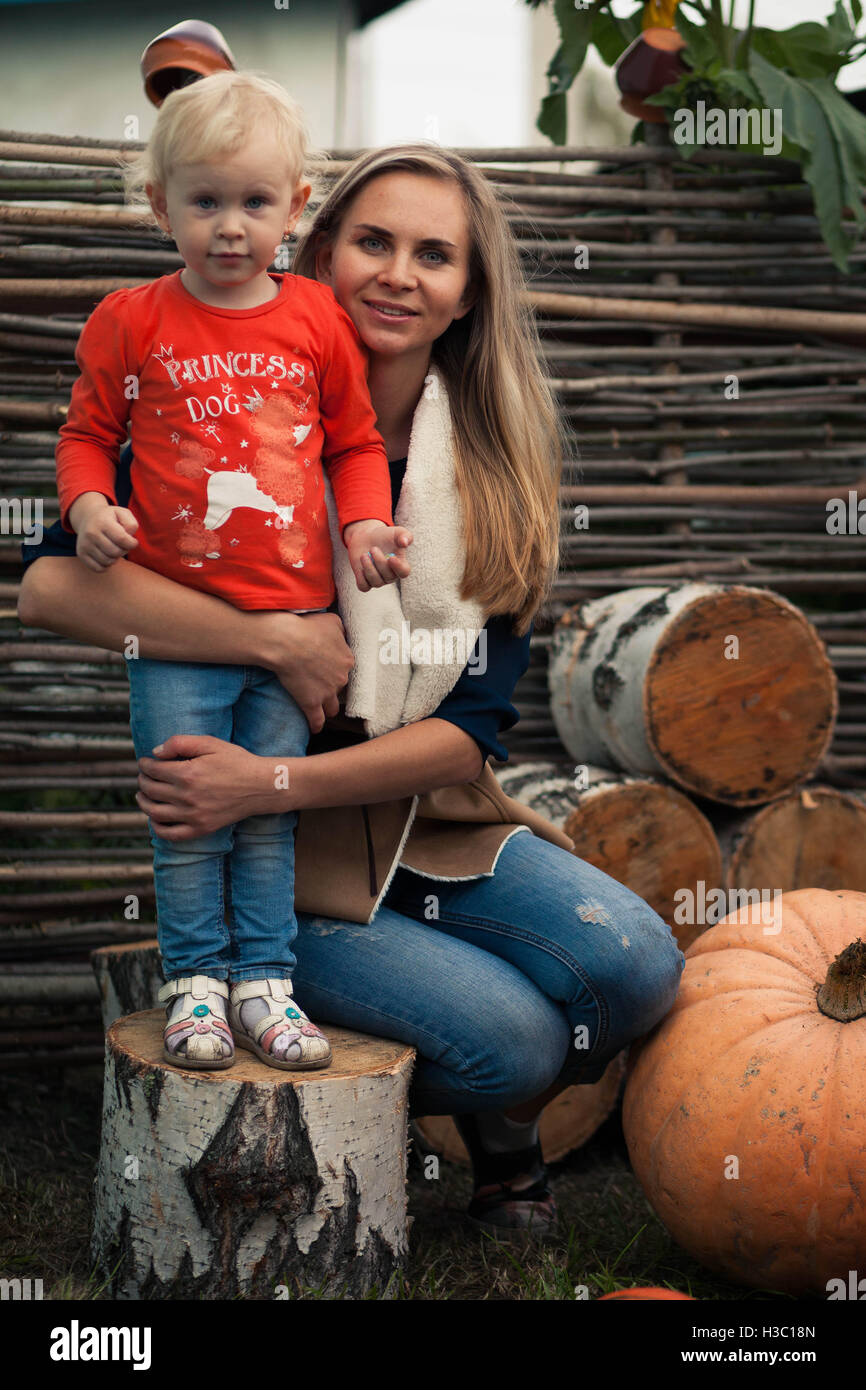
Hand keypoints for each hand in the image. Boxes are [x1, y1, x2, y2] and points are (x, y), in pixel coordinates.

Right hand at [74, 500, 138, 571]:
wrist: (87, 518)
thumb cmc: (110, 518)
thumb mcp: (123, 513)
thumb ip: (131, 524)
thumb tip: (129, 538)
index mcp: (102, 522)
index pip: (122, 539)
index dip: (132, 543)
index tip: (133, 542)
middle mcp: (91, 533)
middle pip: (116, 552)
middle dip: (124, 550)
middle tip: (122, 545)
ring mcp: (85, 544)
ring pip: (108, 562)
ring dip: (115, 558)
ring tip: (114, 549)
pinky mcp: (81, 554)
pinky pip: (99, 568)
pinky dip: (106, 565)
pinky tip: (107, 555)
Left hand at [135, 734, 290, 839]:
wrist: (261, 786)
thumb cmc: (237, 761)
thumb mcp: (210, 743)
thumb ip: (180, 743)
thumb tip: (155, 753)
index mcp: (188, 774)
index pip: (153, 770)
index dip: (145, 764)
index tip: (146, 762)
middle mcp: (187, 797)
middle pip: (150, 790)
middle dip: (143, 780)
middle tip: (144, 775)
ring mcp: (193, 816)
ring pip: (154, 812)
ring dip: (143, 802)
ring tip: (143, 795)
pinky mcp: (201, 828)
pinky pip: (170, 834)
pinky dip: (157, 828)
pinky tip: (156, 818)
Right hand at [257, 609, 353, 732]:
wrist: (286, 641)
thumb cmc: (307, 628)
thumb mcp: (332, 621)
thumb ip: (342, 630)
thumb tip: (343, 636)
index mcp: (347, 660)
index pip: (346, 669)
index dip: (336, 669)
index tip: (328, 669)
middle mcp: (341, 678)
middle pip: (340, 688)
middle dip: (332, 687)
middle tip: (320, 684)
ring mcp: (327, 693)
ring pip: (332, 707)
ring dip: (328, 708)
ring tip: (321, 708)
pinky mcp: (311, 703)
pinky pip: (317, 720)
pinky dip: (316, 725)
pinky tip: (315, 728)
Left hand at [343, 518, 411, 591]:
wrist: (366, 537)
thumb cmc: (384, 535)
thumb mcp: (396, 532)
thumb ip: (404, 535)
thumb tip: (405, 542)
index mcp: (401, 565)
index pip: (404, 573)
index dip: (398, 567)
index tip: (391, 558)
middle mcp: (390, 576)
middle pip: (388, 577)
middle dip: (379, 562)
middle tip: (373, 548)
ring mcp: (378, 580)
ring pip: (376, 582)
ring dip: (369, 568)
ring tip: (364, 555)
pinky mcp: (365, 582)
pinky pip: (363, 587)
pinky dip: (361, 577)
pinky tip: (361, 565)